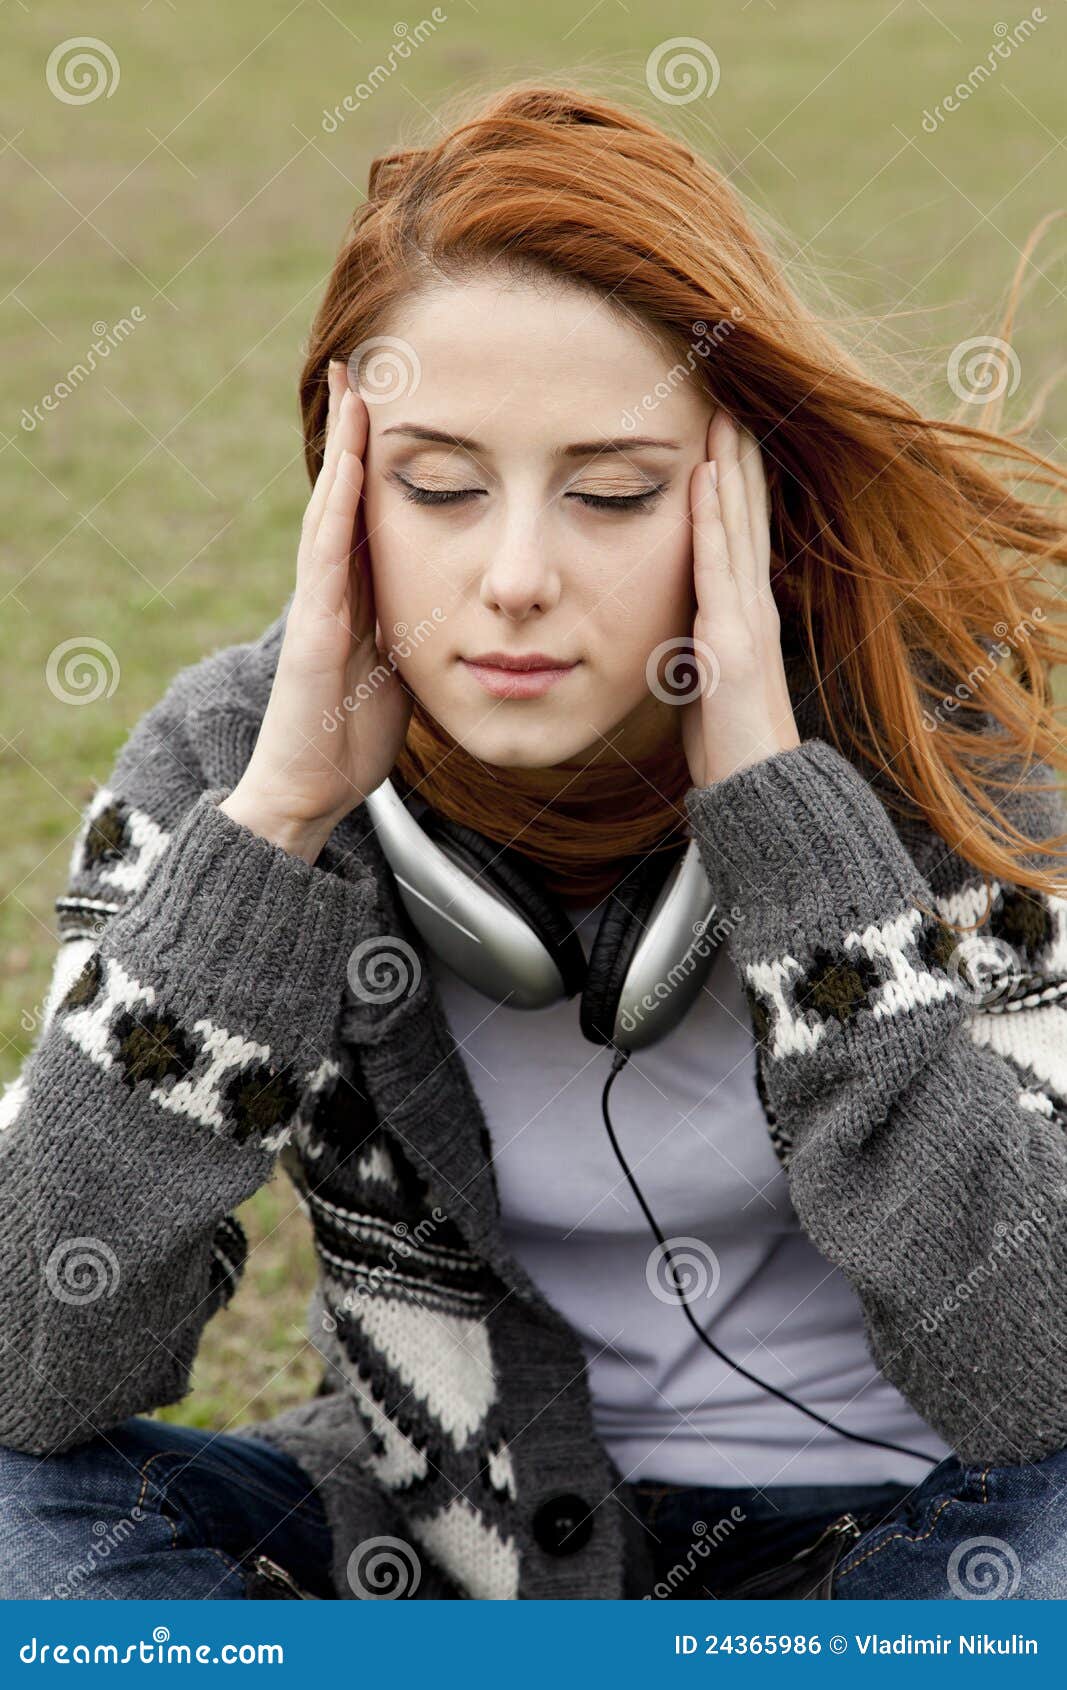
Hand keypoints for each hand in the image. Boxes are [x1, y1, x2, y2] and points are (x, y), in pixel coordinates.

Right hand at [220, 359, 412, 861]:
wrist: (311, 790)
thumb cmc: (353, 736)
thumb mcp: (400, 669)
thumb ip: (415, 629)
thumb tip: (454, 605)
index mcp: (357, 597)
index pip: (368, 512)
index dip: (377, 458)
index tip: (391, 402)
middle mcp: (332, 590)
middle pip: (344, 495)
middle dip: (353, 433)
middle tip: (361, 367)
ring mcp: (318, 606)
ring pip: (330, 511)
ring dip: (342, 449)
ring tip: (352, 389)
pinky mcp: (312, 632)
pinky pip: (326, 559)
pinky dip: (338, 508)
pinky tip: (350, 466)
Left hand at [679, 409, 800, 788]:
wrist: (755, 786)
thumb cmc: (727, 743)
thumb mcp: (702, 683)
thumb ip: (692, 649)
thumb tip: (674, 635)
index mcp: (743, 615)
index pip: (738, 537)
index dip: (734, 487)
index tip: (723, 440)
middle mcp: (751, 605)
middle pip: (744, 517)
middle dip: (738, 460)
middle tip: (729, 403)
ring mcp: (745, 618)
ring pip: (736, 527)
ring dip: (729, 470)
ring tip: (723, 418)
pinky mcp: (732, 638)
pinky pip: (717, 565)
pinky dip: (711, 518)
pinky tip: (706, 478)